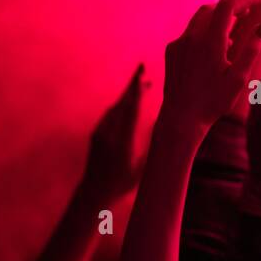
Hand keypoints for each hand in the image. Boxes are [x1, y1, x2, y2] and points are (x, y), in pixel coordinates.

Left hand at [82, 64, 147, 202]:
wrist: (94, 192)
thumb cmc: (124, 183)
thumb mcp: (142, 167)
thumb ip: (151, 147)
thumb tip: (167, 128)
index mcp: (122, 141)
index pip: (131, 110)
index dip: (137, 90)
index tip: (143, 75)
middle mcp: (108, 133)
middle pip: (123, 102)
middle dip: (133, 84)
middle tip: (142, 67)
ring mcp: (101, 131)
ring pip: (117, 106)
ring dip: (130, 94)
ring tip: (144, 83)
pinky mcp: (97, 133)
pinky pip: (112, 113)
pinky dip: (124, 104)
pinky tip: (132, 101)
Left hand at [160, 0, 260, 134]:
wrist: (181, 118)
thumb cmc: (213, 101)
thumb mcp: (239, 78)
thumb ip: (251, 50)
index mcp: (210, 41)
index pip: (228, 5)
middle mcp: (192, 37)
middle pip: (216, 8)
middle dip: (236, 1)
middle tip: (256, 2)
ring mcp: (180, 43)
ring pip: (202, 17)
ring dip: (222, 14)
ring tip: (241, 19)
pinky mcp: (173, 51)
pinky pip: (193, 31)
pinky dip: (209, 29)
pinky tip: (221, 42)